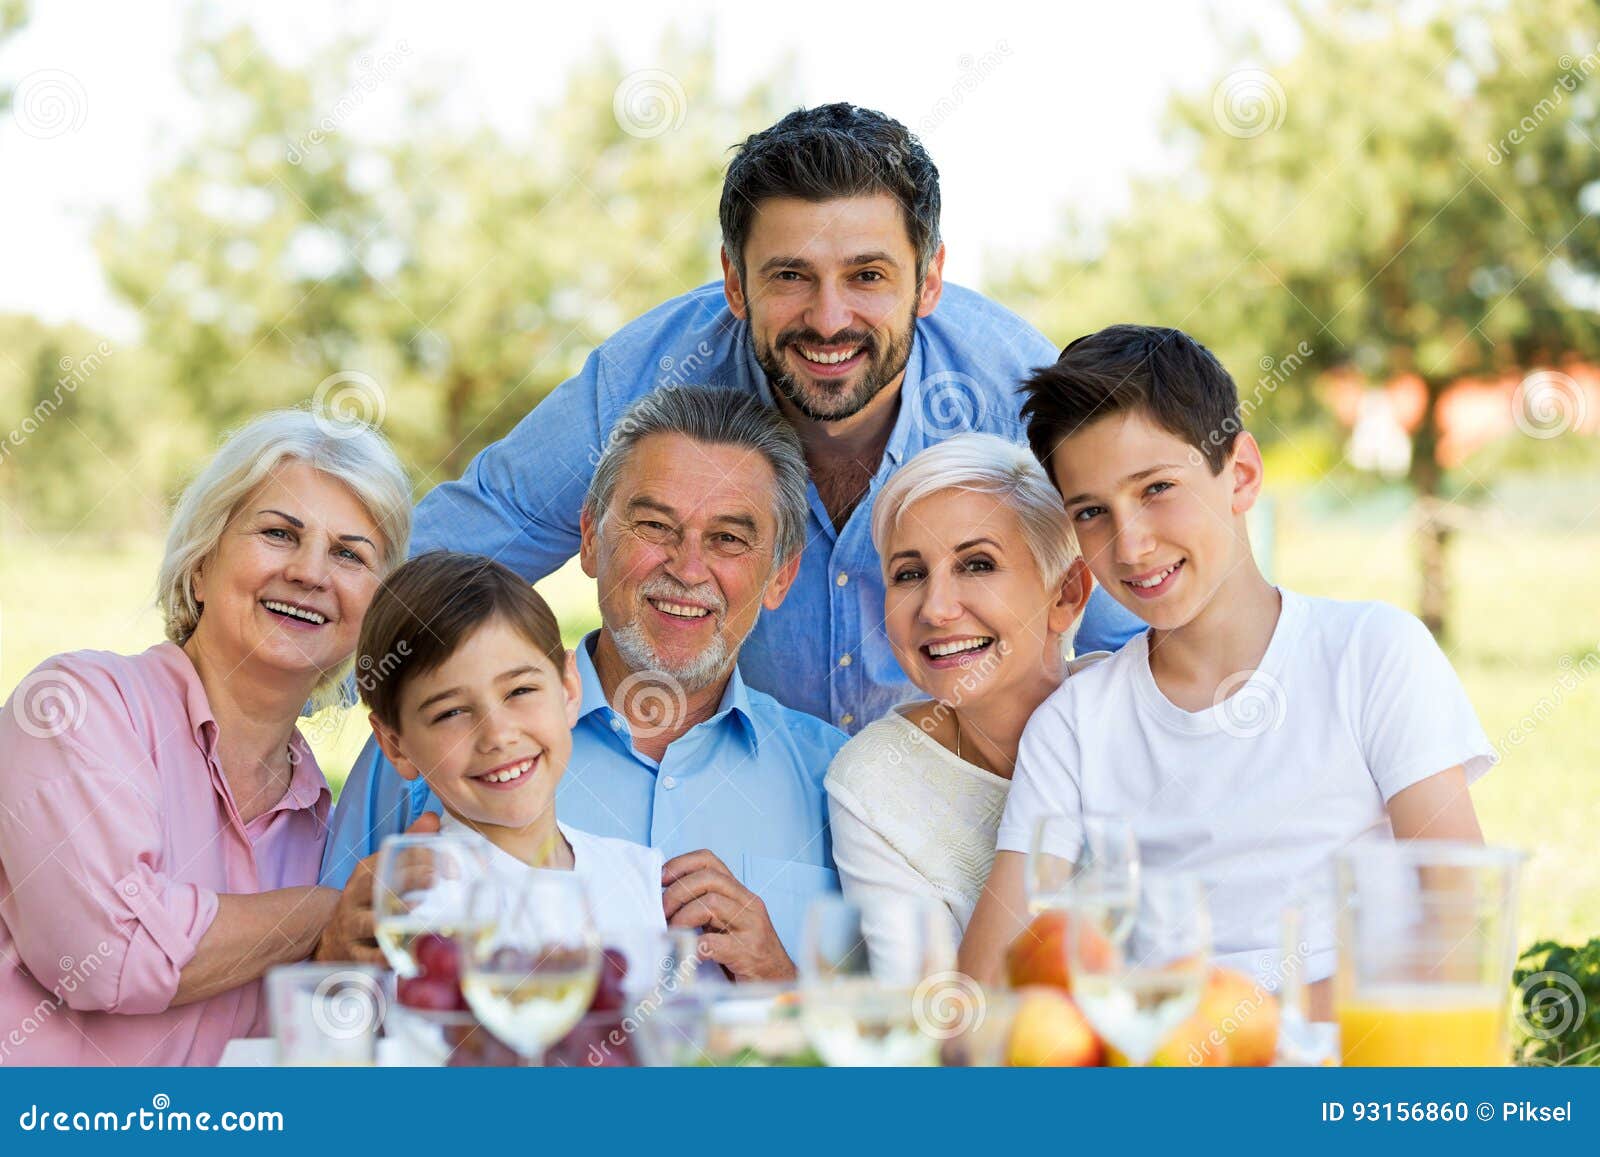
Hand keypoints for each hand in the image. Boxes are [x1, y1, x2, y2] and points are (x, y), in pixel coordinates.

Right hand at [314, 811, 441, 963]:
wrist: (333, 939)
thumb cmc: (370, 901)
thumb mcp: (384, 871)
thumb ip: (409, 846)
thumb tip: (432, 818)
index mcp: (366, 871)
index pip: (393, 857)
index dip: (423, 857)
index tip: (452, 869)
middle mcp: (356, 895)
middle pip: (380, 883)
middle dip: (408, 878)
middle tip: (434, 878)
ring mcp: (351, 924)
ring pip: (369, 920)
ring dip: (393, 915)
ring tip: (417, 909)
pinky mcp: (351, 954)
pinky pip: (367, 957)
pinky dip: (386, 957)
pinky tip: (409, 956)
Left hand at [661, 849, 794, 982]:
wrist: (779, 981)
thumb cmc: (745, 954)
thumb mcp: (725, 924)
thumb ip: (703, 910)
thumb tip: (662, 902)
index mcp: (739, 893)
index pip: (709, 861)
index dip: (681, 865)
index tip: (660, 879)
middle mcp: (748, 904)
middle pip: (708, 879)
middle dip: (677, 892)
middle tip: (661, 912)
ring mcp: (751, 927)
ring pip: (711, 904)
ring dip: (682, 917)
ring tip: (672, 932)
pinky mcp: (748, 952)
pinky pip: (714, 943)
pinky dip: (694, 946)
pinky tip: (686, 955)